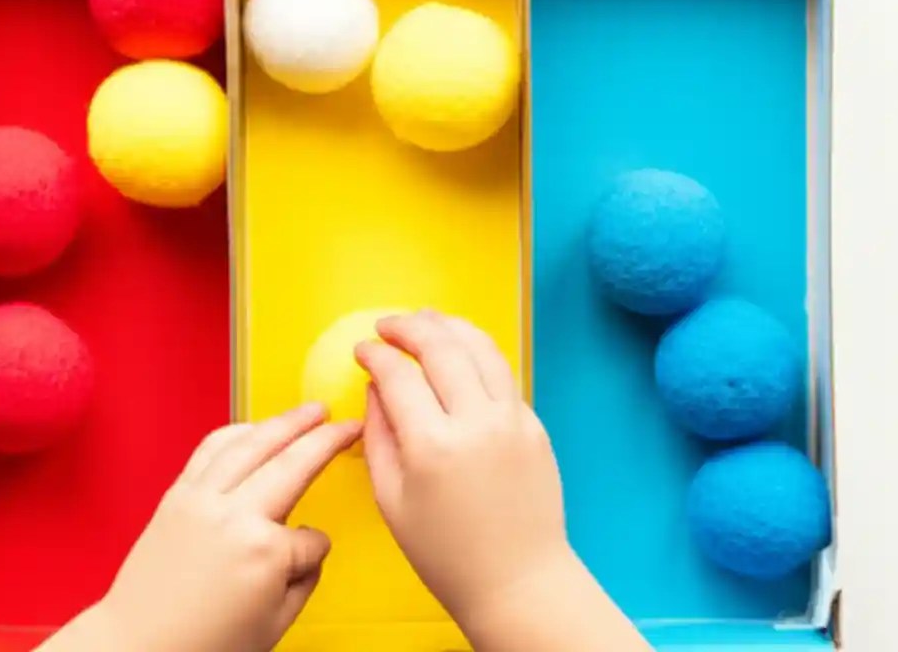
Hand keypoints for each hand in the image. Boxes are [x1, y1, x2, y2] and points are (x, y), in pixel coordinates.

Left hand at [41, 404, 360, 651]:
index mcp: (264, 552)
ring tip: (310, 410)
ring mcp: (201, 499)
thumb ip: (304, 579)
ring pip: (251, 443)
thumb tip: (311, 549)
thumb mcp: (275, 624)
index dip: (315, 550)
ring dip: (285, 421)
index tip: (308, 559)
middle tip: (346, 423)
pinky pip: (211, 448)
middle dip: (324, 437)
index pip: (312, 538)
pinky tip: (257, 428)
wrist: (137, 644)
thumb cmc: (202, 643)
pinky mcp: (177, 495)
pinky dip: (238, 431)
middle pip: (291, 462)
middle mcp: (234, 516)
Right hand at [354, 310, 572, 623]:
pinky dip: (478, 352)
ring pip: (481, 348)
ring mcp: (513, 420)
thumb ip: (378, 437)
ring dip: (450, 325)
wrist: (517, 579)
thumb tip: (375, 389)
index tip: (363, 350)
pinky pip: (503, 374)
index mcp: (433, 447)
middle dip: (409, 326)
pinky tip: (461, 350)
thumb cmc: (445, 552)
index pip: (399, 376)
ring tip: (426, 319)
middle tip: (388, 324)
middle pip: (441, 348)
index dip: (376, 355)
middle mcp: (477, 423)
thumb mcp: (392, 500)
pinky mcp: (534, 425)